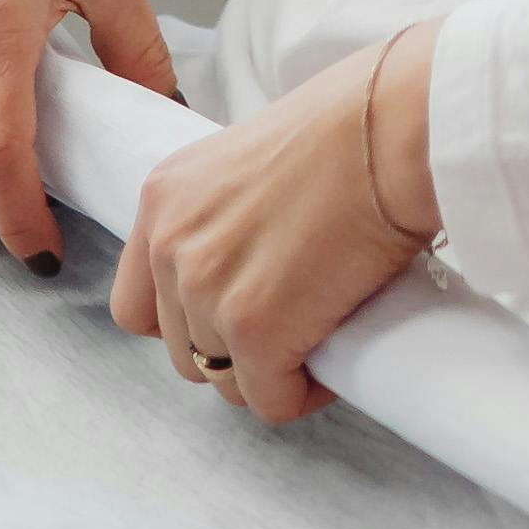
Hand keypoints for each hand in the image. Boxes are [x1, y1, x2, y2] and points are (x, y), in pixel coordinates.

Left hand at [110, 24, 439, 431]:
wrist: (392, 127)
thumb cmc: (349, 127)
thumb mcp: (251, 159)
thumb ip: (225, 214)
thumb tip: (249, 266)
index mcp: (164, 198)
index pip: (137, 305)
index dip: (187, 322)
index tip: (233, 314)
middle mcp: (170, 245)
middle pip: (183, 351)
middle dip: (236, 350)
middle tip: (292, 323)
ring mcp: (207, 290)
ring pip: (227, 382)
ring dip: (272, 372)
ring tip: (320, 336)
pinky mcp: (256, 331)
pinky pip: (272, 400)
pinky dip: (305, 391)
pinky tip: (337, 354)